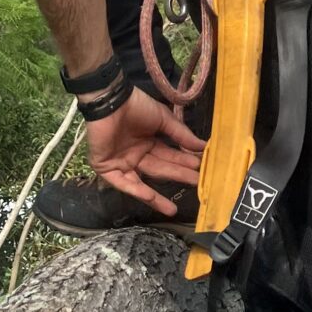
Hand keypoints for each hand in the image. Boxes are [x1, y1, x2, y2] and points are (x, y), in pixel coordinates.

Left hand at [85, 88, 203, 213]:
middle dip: (178, 176)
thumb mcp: (163, 118)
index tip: (203, 169)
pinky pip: (123, 183)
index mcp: (149, 141)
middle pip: (160, 169)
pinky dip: (136, 190)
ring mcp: (122, 163)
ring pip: (142, 182)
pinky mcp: (108, 168)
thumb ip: (181, 135)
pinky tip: (151, 198)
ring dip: (156, 197)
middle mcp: (137, 154)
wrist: (111, 101)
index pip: (170, 156)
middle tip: (198, 184)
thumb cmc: (136, 106)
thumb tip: (203, 146)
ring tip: (173, 210)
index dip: (185, 162)